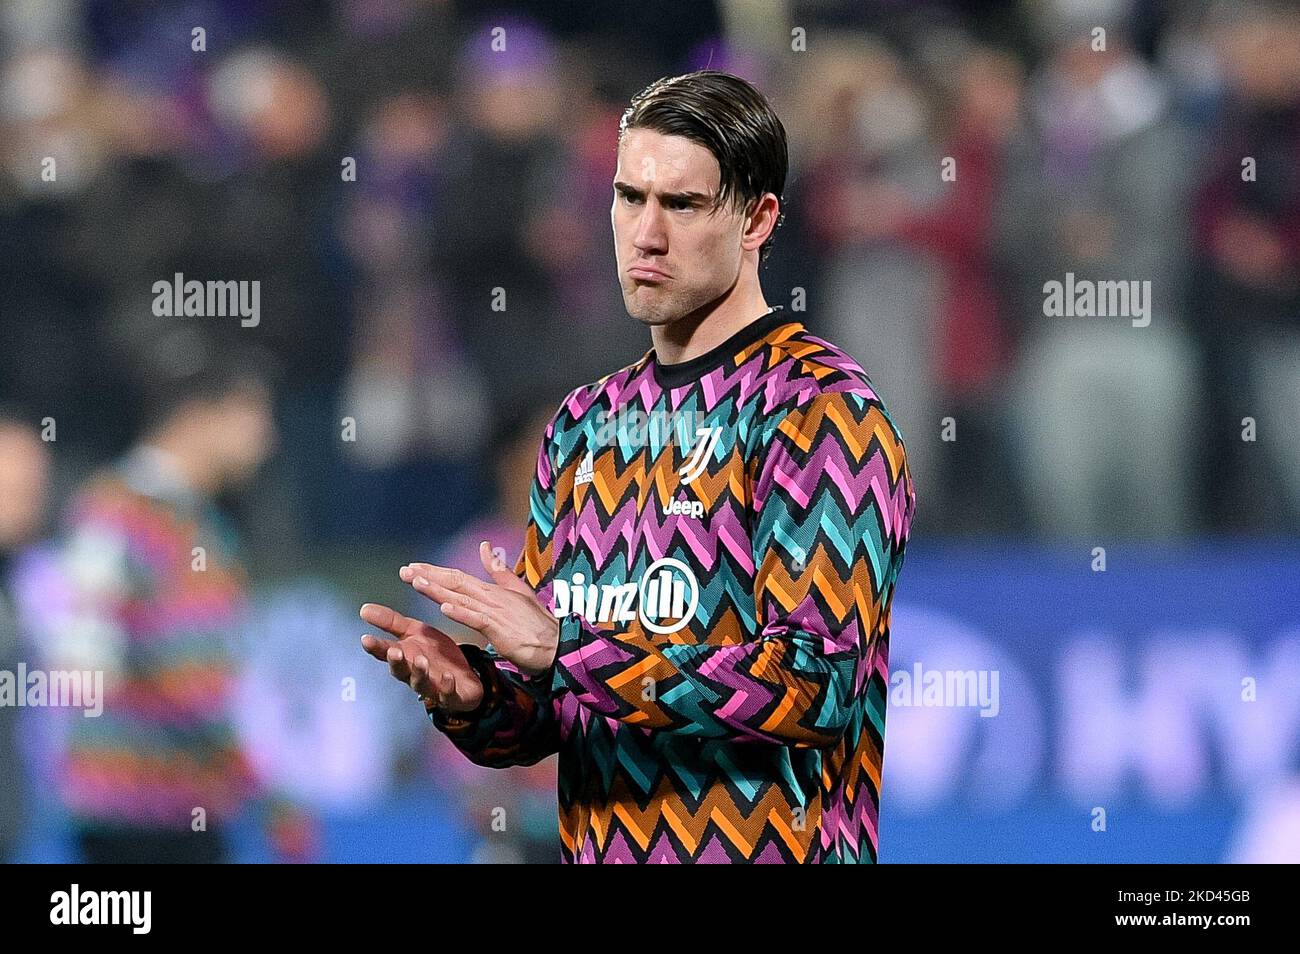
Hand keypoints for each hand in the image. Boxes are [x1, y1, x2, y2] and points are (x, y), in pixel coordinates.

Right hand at [359, 603, 483, 712]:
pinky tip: (448, 677)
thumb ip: (391, 622)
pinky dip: (446, 687)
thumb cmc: (435, 655)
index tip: (366, 639)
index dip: (376, 647)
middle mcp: (414, 674)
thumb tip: (364, 609)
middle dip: (396, 662)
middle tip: (394, 652)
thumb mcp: (414, 632)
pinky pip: (446, 694)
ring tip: (421, 661)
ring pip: (421, 683)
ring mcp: (431, 686)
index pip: (386, 652)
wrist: (465, 674)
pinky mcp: (450, 695)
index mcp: (404, 657)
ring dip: (419, 673)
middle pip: (400, 671)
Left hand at [401, 541, 559, 676]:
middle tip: (404, 571)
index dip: (435, 572)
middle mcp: (491, 597)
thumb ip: (499, 571)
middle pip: (455, 583)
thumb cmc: (537, 622)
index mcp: (493, 590)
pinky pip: (477, 619)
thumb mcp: (518, 591)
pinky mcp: (499, 629)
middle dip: (428, 576)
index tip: (413, 568)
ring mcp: (495, 612)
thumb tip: (485, 547)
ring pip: (461, 598)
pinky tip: (445, 607)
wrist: (557, 644)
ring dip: (438, 590)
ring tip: (416, 582)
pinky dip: (461, 612)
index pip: (458, 578)